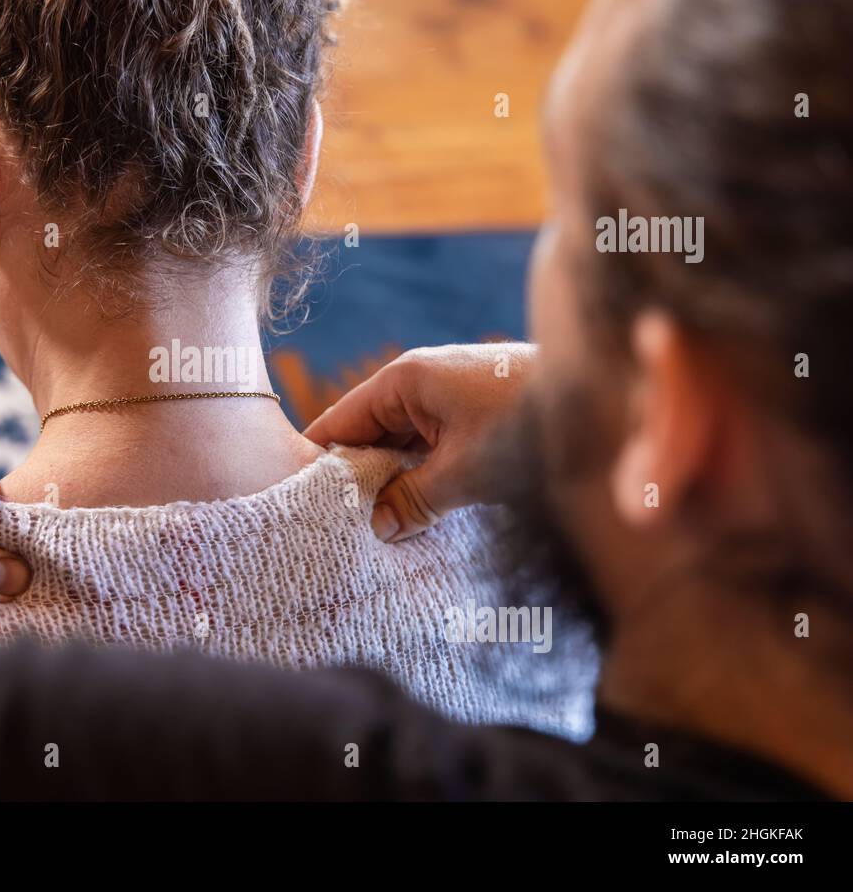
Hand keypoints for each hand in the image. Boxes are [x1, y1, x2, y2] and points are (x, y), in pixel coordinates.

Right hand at [304, 343, 534, 541]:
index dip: (317, 465)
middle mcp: (417, 382)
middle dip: (355, 481)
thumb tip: (376, 529)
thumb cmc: (529, 424)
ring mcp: (445, 397)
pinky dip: (420, 477)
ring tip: (373, 531)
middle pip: (365, 436)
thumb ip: (412, 500)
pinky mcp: (470, 414)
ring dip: (390, 484)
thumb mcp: (464, 472)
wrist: (610, 400)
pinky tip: (416, 513)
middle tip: (338, 531)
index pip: (337, 423)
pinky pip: (428, 448)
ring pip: (399, 446)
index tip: (300, 506)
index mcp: (403, 380)